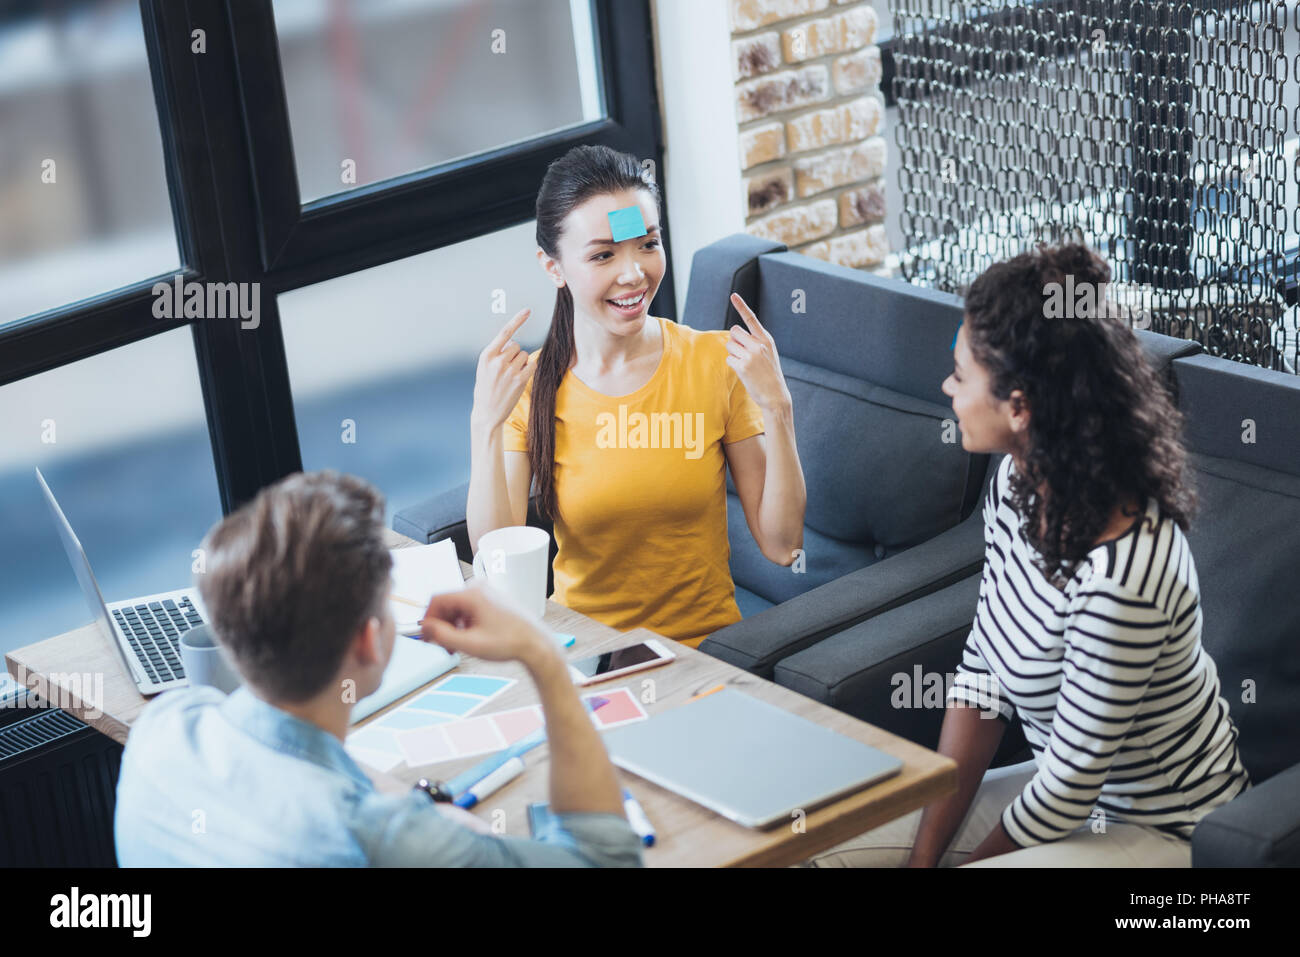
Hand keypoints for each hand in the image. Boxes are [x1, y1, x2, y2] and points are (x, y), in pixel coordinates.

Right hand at [420, 581, 552, 667]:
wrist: (535, 643)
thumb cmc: (508, 642)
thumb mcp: (470, 644)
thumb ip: (442, 636)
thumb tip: (424, 628)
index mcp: (472, 594)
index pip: (436, 599)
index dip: (428, 619)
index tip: (427, 637)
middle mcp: (479, 587)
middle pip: (446, 603)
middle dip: (442, 625)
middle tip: (445, 647)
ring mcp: (486, 591)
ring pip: (456, 607)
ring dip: (452, 625)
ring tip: (458, 645)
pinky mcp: (491, 598)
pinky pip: (468, 608)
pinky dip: (463, 622)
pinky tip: (469, 637)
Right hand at [471, 308, 536, 431]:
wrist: (486, 413)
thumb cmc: (485, 389)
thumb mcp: (483, 369)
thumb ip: (495, 354)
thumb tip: (512, 343)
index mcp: (486, 356)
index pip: (504, 333)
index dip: (517, 320)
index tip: (527, 311)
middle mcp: (497, 361)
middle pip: (516, 345)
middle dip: (514, 353)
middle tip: (507, 368)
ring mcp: (509, 371)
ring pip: (524, 355)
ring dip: (521, 362)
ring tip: (511, 375)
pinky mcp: (520, 380)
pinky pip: (531, 365)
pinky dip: (528, 368)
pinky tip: (519, 378)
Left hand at [726, 293, 791, 412]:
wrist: (776, 395)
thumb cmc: (770, 374)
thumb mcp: (768, 353)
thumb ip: (755, 342)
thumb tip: (734, 335)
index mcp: (766, 339)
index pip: (751, 319)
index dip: (741, 306)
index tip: (733, 295)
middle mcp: (759, 345)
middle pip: (734, 331)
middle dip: (735, 340)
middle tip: (742, 353)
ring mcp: (751, 355)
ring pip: (730, 345)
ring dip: (733, 353)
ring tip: (745, 363)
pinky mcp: (743, 367)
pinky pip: (729, 359)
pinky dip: (733, 364)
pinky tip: (743, 372)